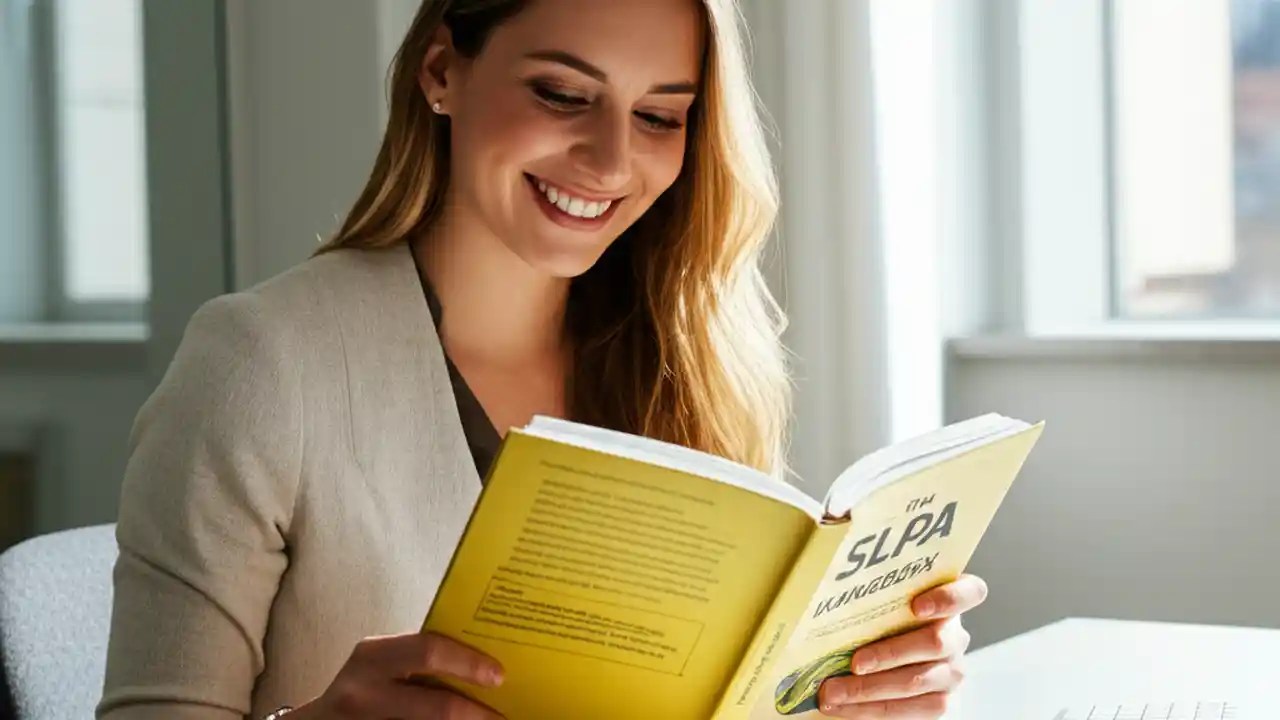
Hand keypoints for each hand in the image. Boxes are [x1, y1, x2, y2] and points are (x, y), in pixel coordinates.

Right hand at [288, 632, 503, 719]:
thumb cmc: (362, 687)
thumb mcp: (380, 663)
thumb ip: (417, 658)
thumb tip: (481, 662)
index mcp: (372, 657)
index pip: (429, 651)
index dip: (468, 663)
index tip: (498, 675)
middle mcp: (364, 694)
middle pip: (438, 708)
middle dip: (477, 714)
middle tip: (501, 716)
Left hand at [817, 574, 987, 718]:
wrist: (887, 656)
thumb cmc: (878, 619)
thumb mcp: (881, 603)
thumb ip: (872, 597)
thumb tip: (828, 598)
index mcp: (947, 602)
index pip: (969, 592)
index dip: (948, 598)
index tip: (917, 606)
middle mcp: (956, 636)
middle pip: (935, 643)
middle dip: (889, 654)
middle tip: (854, 662)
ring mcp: (952, 671)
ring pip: (917, 681)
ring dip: (869, 689)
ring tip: (833, 692)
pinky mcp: (940, 702)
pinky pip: (909, 710)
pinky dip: (870, 710)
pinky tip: (844, 707)